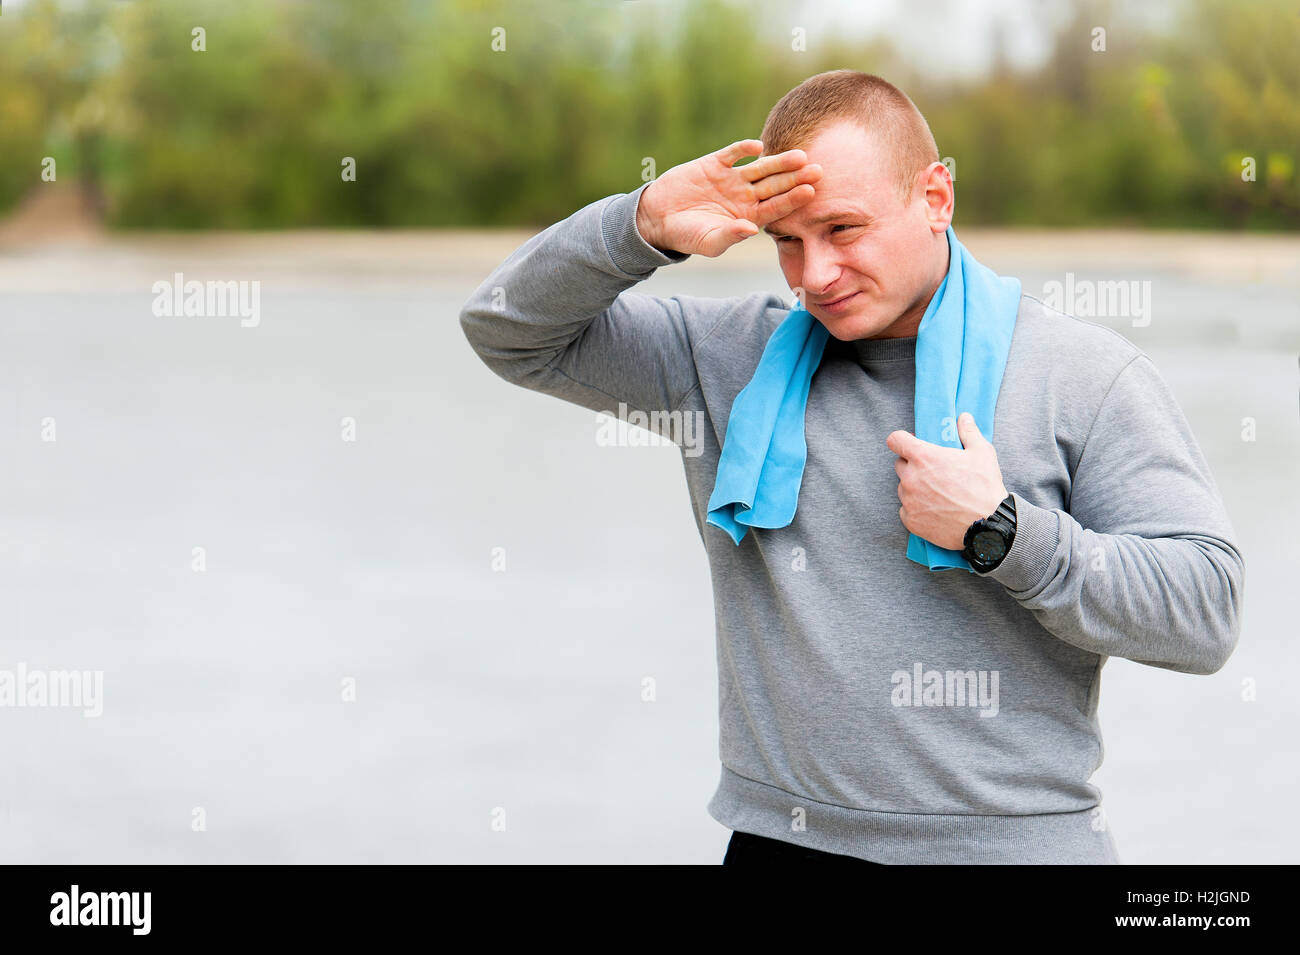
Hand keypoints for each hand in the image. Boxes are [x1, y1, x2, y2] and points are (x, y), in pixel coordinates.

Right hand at [635, 139, 821, 257]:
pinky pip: (733, 153)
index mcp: (749, 217)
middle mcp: (745, 196)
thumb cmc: (686, 236)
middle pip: (775, 185)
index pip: (777, 207)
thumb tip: (751, 229)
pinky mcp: (715, 164)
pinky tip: (757, 146)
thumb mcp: (708, 241)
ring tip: (799, 156)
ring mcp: (731, 178)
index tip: (811, 191)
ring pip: (760, 168)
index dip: (793, 199)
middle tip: (818, 169)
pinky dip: (743, 149)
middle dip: (796, 178)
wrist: (658, 218)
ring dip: (779, 162)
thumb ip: (730, 236)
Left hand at [886, 413, 1007, 550]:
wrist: (988, 524)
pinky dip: (917, 509)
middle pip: (900, 465)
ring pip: (904, 488)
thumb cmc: (984, 487)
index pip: (895, 440)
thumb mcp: (982, 453)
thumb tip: (964, 417)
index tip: (911, 445)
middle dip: (912, 465)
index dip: (902, 440)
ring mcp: (908, 500)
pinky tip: (935, 510)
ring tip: (938, 494)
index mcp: (923, 457)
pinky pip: (906, 510)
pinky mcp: (910, 520)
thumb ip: (968, 432)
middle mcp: (910, 478)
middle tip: (933, 472)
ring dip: (915, 488)